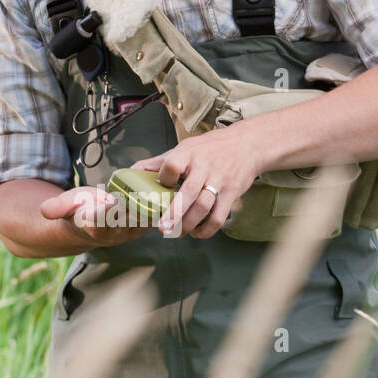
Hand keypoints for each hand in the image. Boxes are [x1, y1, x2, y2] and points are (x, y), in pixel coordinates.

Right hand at [40, 185, 152, 248]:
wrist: (91, 223)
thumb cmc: (77, 209)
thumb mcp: (65, 205)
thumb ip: (56, 207)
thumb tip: (44, 209)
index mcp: (93, 226)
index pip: (99, 220)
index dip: (104, 213)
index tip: (109, 203)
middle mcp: (113, 232)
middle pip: (125, 220)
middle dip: (133, 209)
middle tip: (142, 196)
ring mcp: (129, 231)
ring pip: (142, 220)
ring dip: (151, 210)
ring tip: (160, 195)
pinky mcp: (142, 227)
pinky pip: (152, 217)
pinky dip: (159, 209)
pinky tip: (167, 196)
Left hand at [131, 125, 261, 238]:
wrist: (246, 144)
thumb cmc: (208, 149)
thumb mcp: (184, 149)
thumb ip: (158, 162)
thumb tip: (131, 171)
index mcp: (188, 153)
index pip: (172, 165)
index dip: (164, 178)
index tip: (161, 187)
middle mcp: (204, 167)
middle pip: (188, 192)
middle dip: (174, 212)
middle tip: (162, 228)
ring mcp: (219, 180)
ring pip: (203, 206)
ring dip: (189, 223)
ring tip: (178, 232)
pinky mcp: (232, 192)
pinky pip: (220, 215)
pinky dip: (208, 229)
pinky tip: (197, 233)